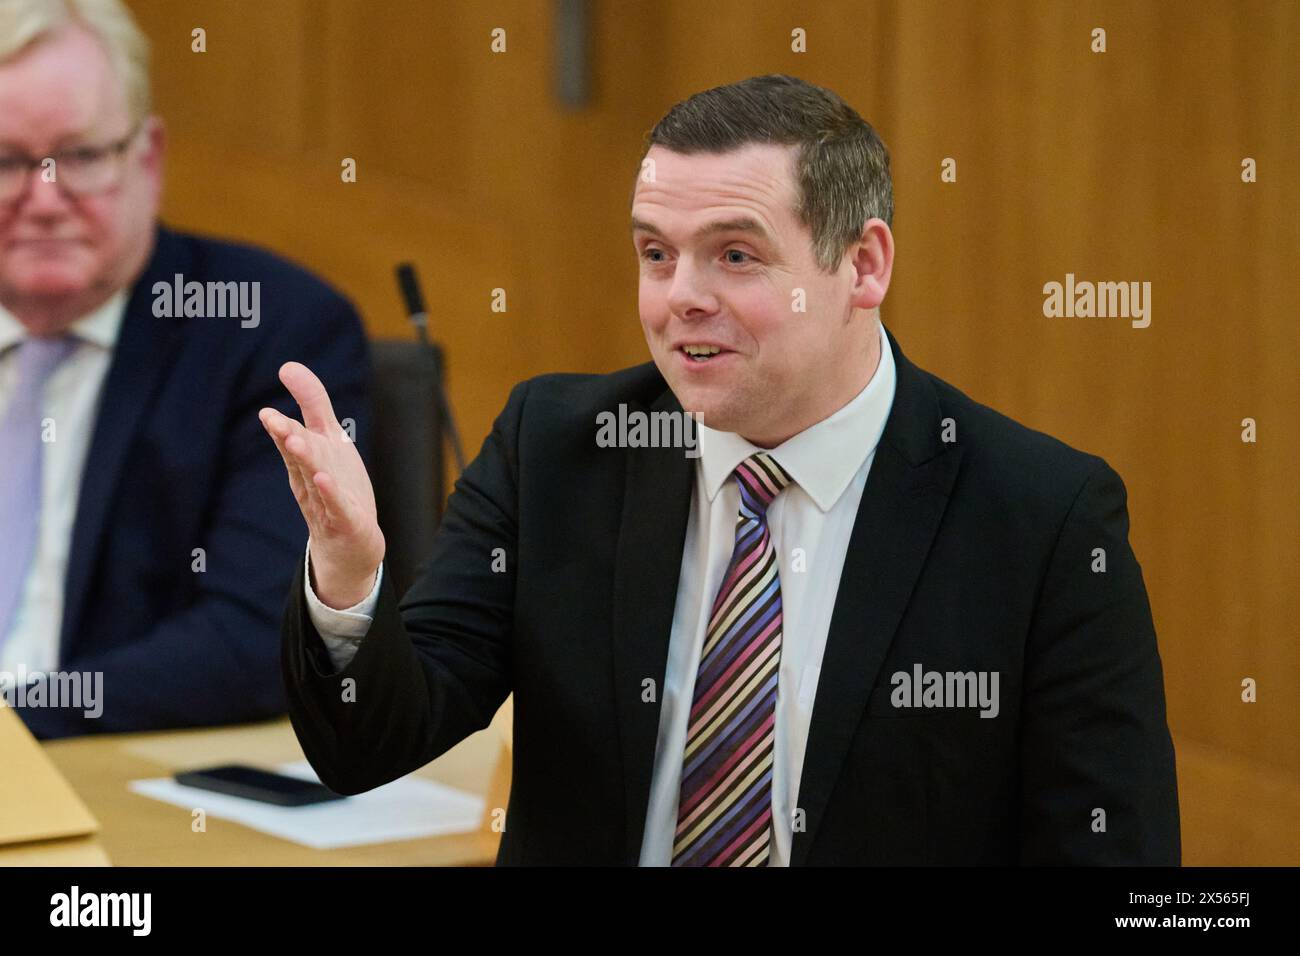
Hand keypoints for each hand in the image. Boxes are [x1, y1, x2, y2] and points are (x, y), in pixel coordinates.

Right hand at [259, 362, 384, 608]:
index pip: (293, 437)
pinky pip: (336, 506)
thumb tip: (288, 366)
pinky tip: (323, 478)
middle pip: (299, 454)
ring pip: (314, 477)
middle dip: (287, 436)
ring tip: (294, 440)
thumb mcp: (327, 444)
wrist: (349, 547)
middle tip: (272, 419)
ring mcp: (327, 501)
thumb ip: (312, 406)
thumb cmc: (335, 490)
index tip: (270, 404)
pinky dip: (330, 492)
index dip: (283, 423)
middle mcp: (312, 479)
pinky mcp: (346, 521)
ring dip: (306, 459)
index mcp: (306, 460)